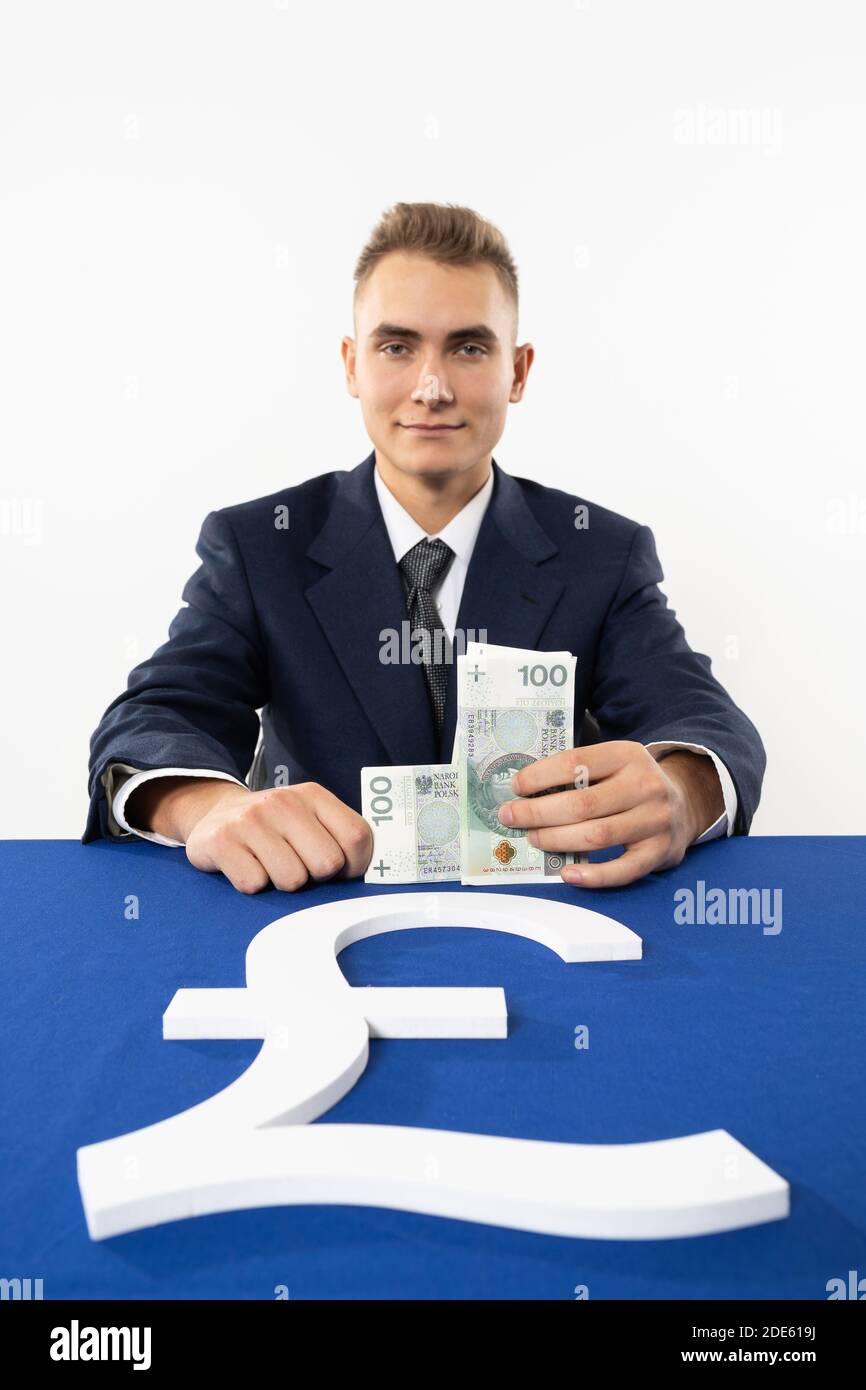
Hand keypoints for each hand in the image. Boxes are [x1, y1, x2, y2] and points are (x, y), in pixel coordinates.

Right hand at [184, 782, 373, 893]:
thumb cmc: (274, 827)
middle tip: (298, 864)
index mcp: (312, 795)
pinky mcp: (221, 841)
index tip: (340, 870)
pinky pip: (254, 885)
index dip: (354, 865)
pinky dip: (252, 884)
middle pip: (327, 864)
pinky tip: (246, 865)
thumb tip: (371, 872)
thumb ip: (339, 836)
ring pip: (291, 880)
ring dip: (281, 882)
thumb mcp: (308, 818)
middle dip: (315, 876)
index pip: (357, 837)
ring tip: (269, 864)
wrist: (215, 815)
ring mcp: (250, 820)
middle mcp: (282, 802)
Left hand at [496, 741, 722, 888]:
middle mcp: (645, 784)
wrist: (684, 804)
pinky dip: (593, 875)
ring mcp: (656, 819)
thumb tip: (525, 791)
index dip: (540, 776)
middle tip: (511, 817)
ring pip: (597, 836)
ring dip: (557, 840)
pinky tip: (568, 874)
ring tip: (534, 839)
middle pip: (582, 804)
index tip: (516, 787)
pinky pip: (623, 870)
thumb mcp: (612, 765)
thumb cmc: (629, 785)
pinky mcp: (661, 851)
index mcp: (627, 755)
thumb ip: (578, 773)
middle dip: (538, 812)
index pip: (576, 762)